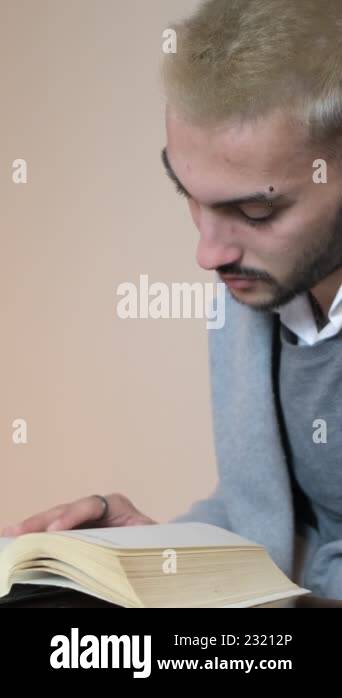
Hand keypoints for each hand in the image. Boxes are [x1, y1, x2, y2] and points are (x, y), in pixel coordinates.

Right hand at [1, 493, 155, 535]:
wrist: (156, 544)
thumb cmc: (154, 542)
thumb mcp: (152, 539)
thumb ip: (141, 541)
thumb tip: (133, 548)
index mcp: (117, 505)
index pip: (91, 505)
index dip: (71, 516)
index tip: (55, 529)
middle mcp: (97, 508)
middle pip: (65, 510)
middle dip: (40, 521)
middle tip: (18, 531)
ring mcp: (84, 518)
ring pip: (56, 520)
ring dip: (32, 528)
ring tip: (10, 534)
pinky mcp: (76, 530)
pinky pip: (55, 532)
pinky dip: (37, 536)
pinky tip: (18, 540)